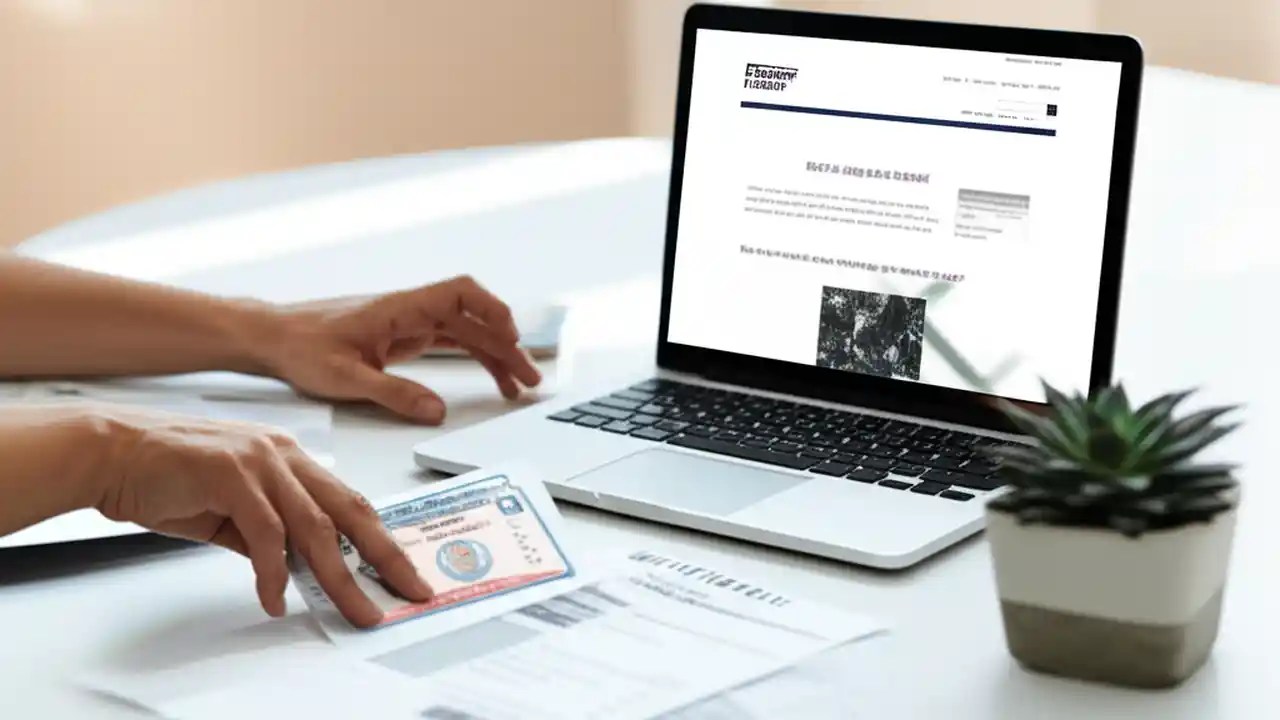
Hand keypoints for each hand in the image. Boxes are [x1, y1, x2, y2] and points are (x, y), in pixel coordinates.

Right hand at [93, 406, 429, 627]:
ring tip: (354, 608)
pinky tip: (274, 598)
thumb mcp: (232, 511)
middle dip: (385, 556)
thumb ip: (267, 533)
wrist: (109, 453)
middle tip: (408, 590)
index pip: (350, 504)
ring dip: (338, 576)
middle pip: (351, 512)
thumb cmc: (167, 477)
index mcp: (291, 459)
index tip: (402, 573)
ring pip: (316, 526)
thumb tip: (297, 568)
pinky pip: (266, 532)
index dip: (381, 541)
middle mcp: (285, 454)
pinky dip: (274, 571)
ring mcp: (260, 460)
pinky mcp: (231, 472)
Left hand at [258, 275, 541, 423]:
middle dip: (506, 347)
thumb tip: (437, 411)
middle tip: (530, 380)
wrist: (273, 337)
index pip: (460, 293)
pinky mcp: (405, 337)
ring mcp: (410, 323)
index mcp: (400, 307)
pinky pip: (451, 343)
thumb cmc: (301, 347)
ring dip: (495, 355)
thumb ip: (393, 393)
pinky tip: (489, 379)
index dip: (492, 310)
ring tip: (517, 387)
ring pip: (467, 332)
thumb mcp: (345, 377)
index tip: (511, 337)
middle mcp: (411, 310)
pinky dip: (474, 359)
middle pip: (474, 319)